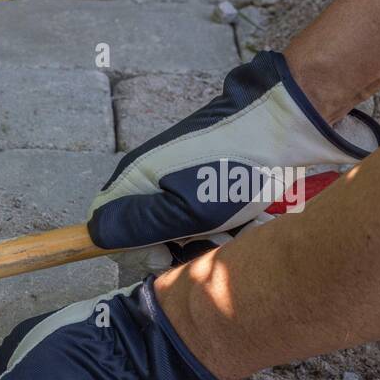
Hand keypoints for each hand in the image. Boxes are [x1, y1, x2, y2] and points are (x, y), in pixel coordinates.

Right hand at [87, 51, 379, 261]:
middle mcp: (149, 174)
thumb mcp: (184, 209)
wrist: (285, 123)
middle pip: (145, 228)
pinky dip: (222, 219)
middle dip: (176, 244)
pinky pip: (200, 208)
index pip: (107, 226)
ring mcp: (178, 171)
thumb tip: (94, 235)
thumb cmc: (235, 169)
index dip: (133, 249)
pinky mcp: (204, 170)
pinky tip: (245, 215)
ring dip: (204, 234)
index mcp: (134, 178)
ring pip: (177, 222)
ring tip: (236, 227)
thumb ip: (135, 226)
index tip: (166, 255)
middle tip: (209, 241)